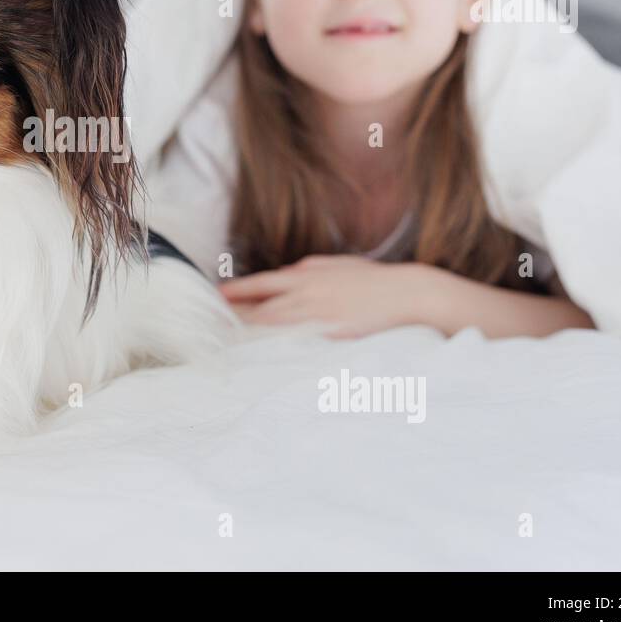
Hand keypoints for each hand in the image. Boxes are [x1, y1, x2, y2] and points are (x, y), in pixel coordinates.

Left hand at [218, 255, 425, 338]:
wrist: (408, 295)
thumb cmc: (375, 281)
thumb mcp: (339, 265)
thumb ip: (311, 268)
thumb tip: (288, 272)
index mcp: (307, 276)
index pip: (262, 284)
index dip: (237, 291)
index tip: (217, 296)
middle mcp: (306, 295)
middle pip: (260, 308)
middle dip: (235, 316)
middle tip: (211, 325)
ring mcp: (317, 317)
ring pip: (273, 328)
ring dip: (249, 335)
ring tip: (227, 344)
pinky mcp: (329, 336)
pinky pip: (296, 344)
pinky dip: (277, 348)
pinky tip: (263, 356)